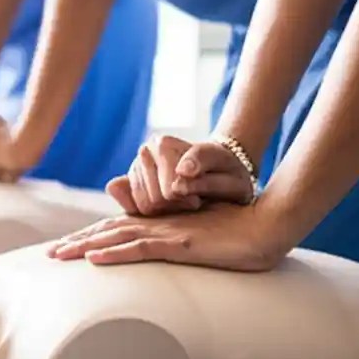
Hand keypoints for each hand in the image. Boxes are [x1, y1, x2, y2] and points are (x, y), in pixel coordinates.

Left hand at [46, 203, 283, 271]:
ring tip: (60, 255)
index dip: (90, 236)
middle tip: (49, 254)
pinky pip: (141, 248)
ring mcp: (167, 232)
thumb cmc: (236, 231)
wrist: (264, 225)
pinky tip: (95, 258)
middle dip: (77, 242)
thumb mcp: (199, 236)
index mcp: (160, 224)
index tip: (66, 247)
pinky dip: (115, 252)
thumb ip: (176, 240)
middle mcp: (158, 224)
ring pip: (116, 237)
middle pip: (108, 231)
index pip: (117, 229)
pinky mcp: (179, 243)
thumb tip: (160, 248)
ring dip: (85, 246)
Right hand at [109, 135, 255, 216]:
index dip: (188, 201)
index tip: (200, 198)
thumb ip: (207, 178)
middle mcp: (146, 151)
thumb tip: (182, 172)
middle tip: (192, 201)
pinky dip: (146, 213)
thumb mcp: (230, 178)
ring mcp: (135, 167)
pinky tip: (164, 207)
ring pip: (144, 206)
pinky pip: (130, 206)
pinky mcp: (128, 182)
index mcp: (165, 145)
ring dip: (164, 211)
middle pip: (153, 200)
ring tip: (181, 201)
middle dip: (175, 206)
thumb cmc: (225, 176)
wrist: (216, 170)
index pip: (169, 191)